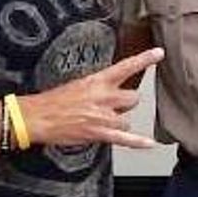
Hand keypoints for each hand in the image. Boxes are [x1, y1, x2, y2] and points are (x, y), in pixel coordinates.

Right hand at [23, 48, 163, 148]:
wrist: (38, 117)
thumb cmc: (52, 102)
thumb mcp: (77, 85)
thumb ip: (97, 87)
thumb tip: (109, 90)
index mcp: (97, 81)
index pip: (126, 66)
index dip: (144, 59)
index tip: (159, 53)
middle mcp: (103, 97)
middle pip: (133, 98)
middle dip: (126, 103)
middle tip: (112, 107)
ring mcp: (103, 116)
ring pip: (128, 119)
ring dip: (119, 122)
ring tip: (101, 122)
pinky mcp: (99, 133)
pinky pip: (125, 139)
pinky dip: (138, 142)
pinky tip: (149, 143)